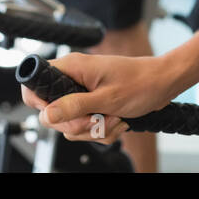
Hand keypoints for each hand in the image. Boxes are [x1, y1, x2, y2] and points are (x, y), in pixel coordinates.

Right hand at [22, 53, 182, 145]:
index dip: (40, 105)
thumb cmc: (141, 82)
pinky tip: (119, 121)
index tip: (59, 116)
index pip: (34, 85)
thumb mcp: (107, 98)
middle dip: (76, 125)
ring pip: (72, 125)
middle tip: (96, 120)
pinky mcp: (93, 105)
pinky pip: (87, 128)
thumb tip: (47, 115)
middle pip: (53, 114)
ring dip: (94, 129)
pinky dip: (103, 130)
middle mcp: (74, 80)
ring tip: (114, 118)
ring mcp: (83, 94)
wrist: (164, 84)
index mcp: (72, 68)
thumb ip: (75, 106)